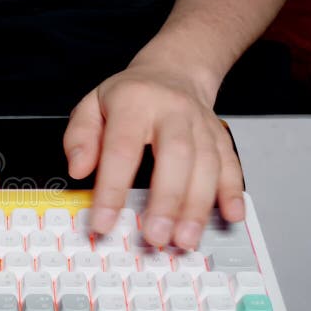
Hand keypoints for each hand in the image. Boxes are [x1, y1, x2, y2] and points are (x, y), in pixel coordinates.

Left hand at [62, 58, 244, 248]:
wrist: (174, 70)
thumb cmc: (130, 96)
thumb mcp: (92, 105)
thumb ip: (79, 137)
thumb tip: (78, 168)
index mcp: (135, 102)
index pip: (122, 149)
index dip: (112, 189)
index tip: (104, 222)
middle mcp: (173, 111)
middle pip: (175, 156)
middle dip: (167, 201)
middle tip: (155, 236)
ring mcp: (201, 124)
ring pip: (207, 164)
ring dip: (197, 206)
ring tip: (184, 239)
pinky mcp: (220, 137)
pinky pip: (230, 164)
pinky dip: (232, 192)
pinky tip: (231, 216)